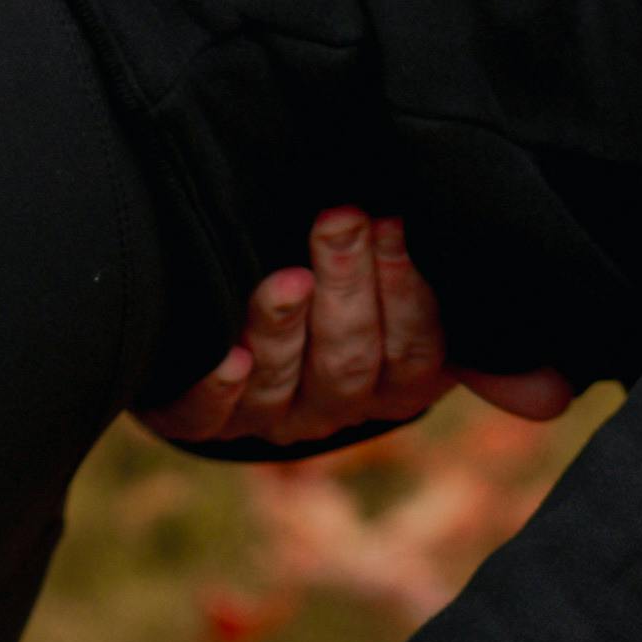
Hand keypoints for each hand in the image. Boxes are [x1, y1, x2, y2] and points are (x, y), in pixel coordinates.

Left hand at [141, 200, 452, 460]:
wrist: (244, 322)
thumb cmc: (335, 281)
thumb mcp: (382, 276)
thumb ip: (406, 258)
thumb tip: (436, 220)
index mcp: (394, 383)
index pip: (412, 347)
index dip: (402, 287)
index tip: (389, 220)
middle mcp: (335, 407)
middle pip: (349, 360)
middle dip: (345, 285)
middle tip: (339, 219)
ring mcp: (270, 418)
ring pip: (281, 382)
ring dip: (284, 327)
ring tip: (287, 280)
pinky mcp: (205, 421)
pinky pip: (209, 419)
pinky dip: (219, 391)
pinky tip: (230, 358)